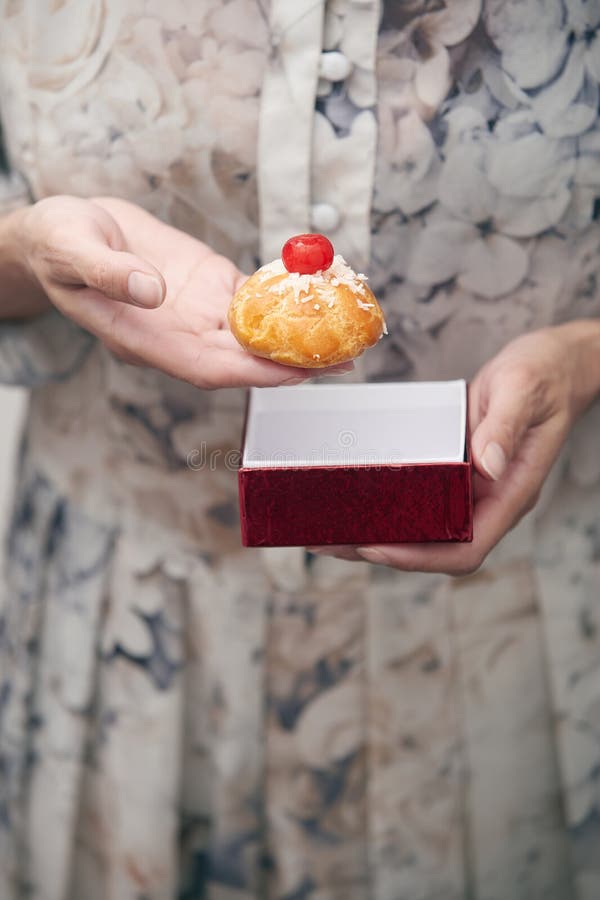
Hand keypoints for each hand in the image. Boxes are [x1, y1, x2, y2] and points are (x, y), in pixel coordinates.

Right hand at [11, 195, 351, 388]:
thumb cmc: (58, 243)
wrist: (66, 227)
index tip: (297, 372)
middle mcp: (179, 333)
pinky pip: (253, 299)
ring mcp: (197, 311)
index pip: (207, 366)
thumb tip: (154, 292)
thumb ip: (108, 272)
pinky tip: (319, 295)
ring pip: (255, 332)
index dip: (253, 372)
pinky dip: (286, 300)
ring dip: (299, 336)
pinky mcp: (209, 285)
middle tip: (346, 357)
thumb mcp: (72, 247)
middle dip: (294, 362)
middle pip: (244, 357)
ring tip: (349, 331)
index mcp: (145, 337)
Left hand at [309, 322, 599, 574]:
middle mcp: (490, 499)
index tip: (378, 547)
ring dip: (380, 531)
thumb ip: (505, 427)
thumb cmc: (546, 375)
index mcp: (511, 493)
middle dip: (386, 550)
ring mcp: (473, 487)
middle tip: (333, 542)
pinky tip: (357, 494)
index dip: (421, 557)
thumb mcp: (523, 390)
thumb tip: (486, 466)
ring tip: (331, 529)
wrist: (554, 363)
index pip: (466, 547)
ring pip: (425, 527)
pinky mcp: (458, 469)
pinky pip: (423, 497)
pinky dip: (389, 502)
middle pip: (437, 547)